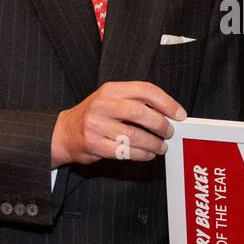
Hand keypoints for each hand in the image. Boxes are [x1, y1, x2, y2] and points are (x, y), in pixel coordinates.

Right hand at [51, 81, 184, 165]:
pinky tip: (148, 154)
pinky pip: (124, 151)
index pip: (145, 90)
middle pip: (141, 113)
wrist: (64, 132)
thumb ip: (136, 101)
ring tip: (161, 147)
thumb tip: (169, 113)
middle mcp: (103, 105)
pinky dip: (141, 154)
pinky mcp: (94, 144)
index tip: (180, 114)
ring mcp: (96, 125)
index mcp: (111, 89)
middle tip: (170, 132)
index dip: (167, 102)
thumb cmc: (94, 115)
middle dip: (161, 125)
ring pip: (134, 135)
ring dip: (153, 143)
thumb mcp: (111, 99)